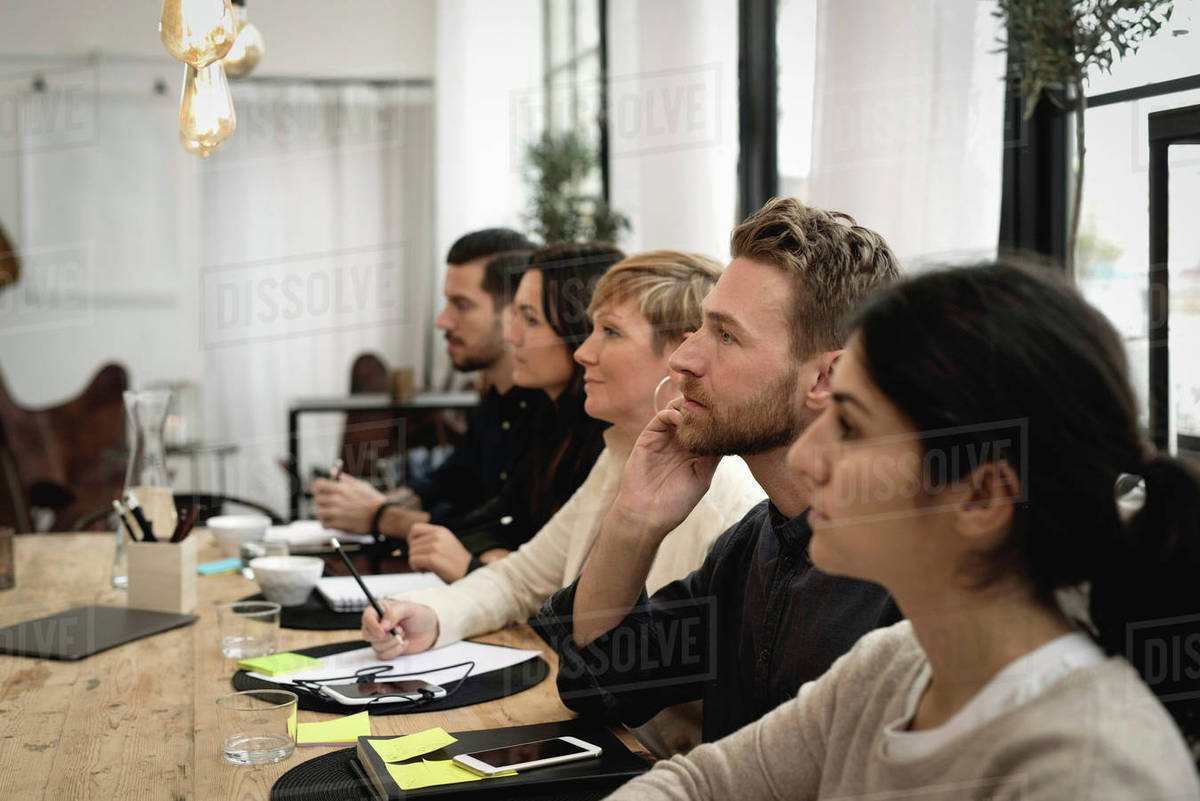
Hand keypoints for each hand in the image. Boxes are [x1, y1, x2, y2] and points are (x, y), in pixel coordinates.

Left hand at [312, 474, 384, 533]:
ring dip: (322, 512)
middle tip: (326, 503)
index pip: (318, 484)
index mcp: (341, 488)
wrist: (381, 516)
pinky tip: (333, 521)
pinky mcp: (338, 524)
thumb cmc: (372, 500)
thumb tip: (333, 472)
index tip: (319, 490)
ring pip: (318, 512)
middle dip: (320, 501)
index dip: (317, 487)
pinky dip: (326, 523)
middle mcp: (336, 500)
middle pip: (316, 499)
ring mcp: (336, 513)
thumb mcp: (360, 485)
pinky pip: (323, 524)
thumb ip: (345, 479)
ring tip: (330, 513)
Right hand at [361, 600, 438, 658]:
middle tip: (400, 630)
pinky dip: (395, 651)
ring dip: (392, 643)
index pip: (367, 618)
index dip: (372, 626)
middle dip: (385, 636)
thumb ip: (394, 613)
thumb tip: (383, 625)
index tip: (382, 631)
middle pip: (368, 635)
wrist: (429, 630)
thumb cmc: (419, 615)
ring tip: (403, 635)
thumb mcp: (408, 608)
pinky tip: (404, 643)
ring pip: (376, 646)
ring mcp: (381, 638)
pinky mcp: (387, 649)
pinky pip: (383, 655)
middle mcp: (377, 625)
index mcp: (379, 610)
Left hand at [407, 523, 472, 582]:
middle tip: (425, 563)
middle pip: (411, 543)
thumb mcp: (446, 543)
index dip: (412, 539)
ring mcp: (435, 547)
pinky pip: (413, 561)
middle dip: (415, 554)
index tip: (418, 550)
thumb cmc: (456, 562)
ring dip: (416, 562)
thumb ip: (431, 539)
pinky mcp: (433, 559)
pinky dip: (416, 568)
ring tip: (427, 567)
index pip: (415, 528)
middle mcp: (438, 536)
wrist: (470, 573)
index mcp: (441, 531)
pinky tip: (425, 571)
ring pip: (411, 553)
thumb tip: (410, 544)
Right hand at [614, 404, 719, 537]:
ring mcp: (665, 438)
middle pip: (694, 414)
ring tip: (697, 412)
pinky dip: (672, 412)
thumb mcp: (702, 478)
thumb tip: (729, 434)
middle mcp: (680, 442)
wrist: (647, 514)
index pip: (708, 426)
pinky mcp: (649, 437)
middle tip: (712, 405)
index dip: (716, 417)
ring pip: (677, 410)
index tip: (727, 413)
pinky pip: (661, 417)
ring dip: (688, 406)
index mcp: (696, 451)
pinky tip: (681, 419)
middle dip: (703, 406)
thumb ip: (713, 456)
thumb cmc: (676, 502)